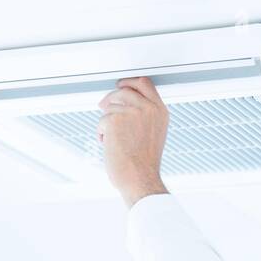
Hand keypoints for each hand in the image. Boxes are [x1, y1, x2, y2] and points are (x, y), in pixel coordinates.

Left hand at [97, 77, 169, 207]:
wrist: (140, 178)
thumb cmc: (145, 165)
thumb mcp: (155, 134)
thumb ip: (145, 116)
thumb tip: (124, 105)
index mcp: (160, 111)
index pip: (145, 84)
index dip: (130, 82)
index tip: (121, 85)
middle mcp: (148, 108)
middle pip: (123, 91)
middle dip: (111, 99)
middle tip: (104, 107)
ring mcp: (132, 112)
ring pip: (110, 107)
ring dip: (107, 122)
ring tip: (112, 139)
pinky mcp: (115, 119)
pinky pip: (102, 120)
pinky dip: (101, 133)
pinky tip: (108, 144)